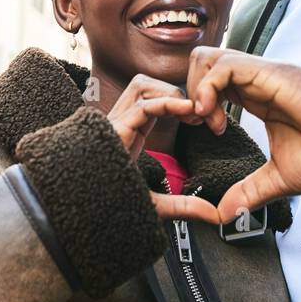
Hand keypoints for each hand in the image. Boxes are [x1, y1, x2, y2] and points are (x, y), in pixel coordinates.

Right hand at [105, 74, 219, 223]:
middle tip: (200, 113)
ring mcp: (115, 124)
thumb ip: (185, 205)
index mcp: (128, 133)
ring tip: (192, 111)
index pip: (153, 102)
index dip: (179, 104)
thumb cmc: (112, 207)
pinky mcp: (113, 129)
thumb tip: (215, 215)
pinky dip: (167, 103)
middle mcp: (120, 124)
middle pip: (146, 86)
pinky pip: (142, 104)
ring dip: (170, 93)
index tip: (201, 118)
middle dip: (176, 93)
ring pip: (142, 86)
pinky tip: (186, 111)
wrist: (85, 215)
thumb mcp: (157, 205)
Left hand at [183, 47, 300, 223]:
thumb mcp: (282, 178)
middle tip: (201, 125)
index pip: (212, 82)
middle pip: (202, 62)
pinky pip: (227, 66)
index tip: (209, 134)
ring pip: (209, 58)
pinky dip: (209, 88)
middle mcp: (258, 81)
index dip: (198, 105)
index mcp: (259, 97)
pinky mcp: (274, 75)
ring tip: (208, 121)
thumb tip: (223, 214)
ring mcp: (265, 75)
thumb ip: (250, 191)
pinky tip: (216, 118)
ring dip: (196, 89)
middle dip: (188, 91)